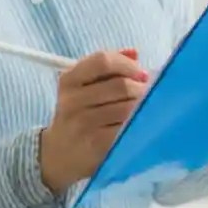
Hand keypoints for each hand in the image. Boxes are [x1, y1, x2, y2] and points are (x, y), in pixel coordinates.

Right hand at [39, 48, 148, 193]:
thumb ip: (106, 67)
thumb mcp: (82, 87)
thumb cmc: (78, 114)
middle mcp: (72, 100)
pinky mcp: (96, 144)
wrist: (58, 154)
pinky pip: (126, 128)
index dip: (127, 64)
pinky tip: (140, 124)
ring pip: (127, 107)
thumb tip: (134, 53)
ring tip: (147, 108)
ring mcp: (83, 123)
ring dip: (144, 106)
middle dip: (141, 88)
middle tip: (150, 93)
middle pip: (120, 85)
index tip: (141, 73)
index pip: (102, 61)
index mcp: (69, 80)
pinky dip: (138, 124)